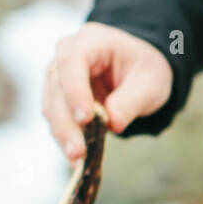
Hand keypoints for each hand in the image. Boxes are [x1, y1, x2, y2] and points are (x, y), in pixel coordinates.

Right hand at [43, 23, 172, 160]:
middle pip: (57, 88)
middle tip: (78, 152)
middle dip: (66, 123)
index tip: (86, 119)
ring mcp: (58, 77)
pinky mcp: (58, 99)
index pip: (73, 62)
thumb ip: (132, 99)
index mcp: (92, 40)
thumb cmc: (144, 69)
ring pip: (52, 108)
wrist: (138, 70)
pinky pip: (57, 120)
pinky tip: (78, 162)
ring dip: (63, 136)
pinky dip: (66, 141)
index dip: (75, 90)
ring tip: (78, 162)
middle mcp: (66, 55)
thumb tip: (114, 123)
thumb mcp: (151, 82)